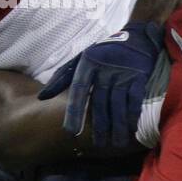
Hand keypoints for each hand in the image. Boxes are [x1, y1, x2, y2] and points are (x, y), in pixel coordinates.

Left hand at [38, 21, 164, 147]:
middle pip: (100, 101)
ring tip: (115, 142)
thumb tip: (41, 97)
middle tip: (97, 144)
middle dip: (99, 124)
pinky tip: (131, 128)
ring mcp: (123, 72)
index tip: (71, 130)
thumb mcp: (82, 59)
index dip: (75, 111)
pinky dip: (133, 114)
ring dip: (117, 124)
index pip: (79, 90)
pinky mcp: (140, 75)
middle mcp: (105, 69)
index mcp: (88, 64)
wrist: (138, 37)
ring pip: (118, 103)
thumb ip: (62, 77)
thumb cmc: (106, 52)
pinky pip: (135, 98)